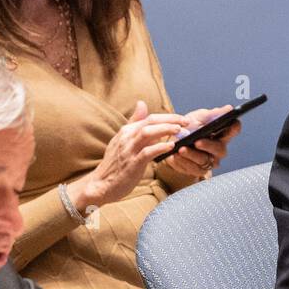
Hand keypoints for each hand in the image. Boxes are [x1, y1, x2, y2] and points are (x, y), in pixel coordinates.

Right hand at [69, 101, 188, 209]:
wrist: (101, 184)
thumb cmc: (116, 163)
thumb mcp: (123, 139)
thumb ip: (135, 123)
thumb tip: (142, 103)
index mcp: (126, 131)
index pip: (149, 117)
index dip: (168, 117)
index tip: (183, 119)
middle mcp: (127, 137)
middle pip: (150, 121)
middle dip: (170, 119)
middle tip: (186, 122)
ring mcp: (128, 150)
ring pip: (148, 133)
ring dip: (165, 129)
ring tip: (179, 130)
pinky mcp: (131, 164)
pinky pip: (147, 153)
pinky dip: (159, 148)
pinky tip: (171, 146)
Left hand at [157, 105, 241, 179]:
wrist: (171, 143)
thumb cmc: (188, 128)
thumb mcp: (197, 118)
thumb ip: (211, 114)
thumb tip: (228, 108)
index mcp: (221, 133)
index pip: (233, 129)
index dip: (234, 126)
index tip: (230, 122)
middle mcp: (219, 148)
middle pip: (220, 149)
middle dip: (208, 145)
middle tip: (197, 142)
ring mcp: (210, 160)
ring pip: (205, 160)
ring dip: (192, 154)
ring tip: (181, 149)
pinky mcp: (199, 169)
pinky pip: (194, 168)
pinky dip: (184, 162)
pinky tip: (176, 156)